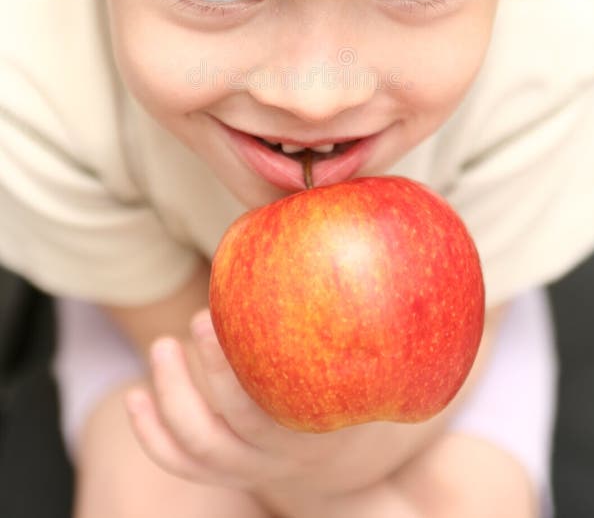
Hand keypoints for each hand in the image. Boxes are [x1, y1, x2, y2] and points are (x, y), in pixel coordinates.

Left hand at [124, 310, 351, 493]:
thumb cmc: (331, 379)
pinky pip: (179, 461)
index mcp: (313, 421)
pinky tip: (133, 396)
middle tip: (197, 319)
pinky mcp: (220, 474)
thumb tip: (290, 235)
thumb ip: (321, 316)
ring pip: (200, 444)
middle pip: (238, 420)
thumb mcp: (343, 359)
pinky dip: (151, 433)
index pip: (277, 399)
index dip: (240, 362)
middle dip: (213, 369)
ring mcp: (247, 469)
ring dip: (173, 394)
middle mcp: (280, 454)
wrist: (334, 453)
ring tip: (162, 345)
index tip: (221, 314)